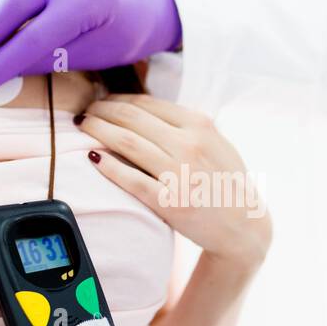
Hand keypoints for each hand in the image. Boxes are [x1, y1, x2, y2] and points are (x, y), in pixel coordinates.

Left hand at [78, 94, 270, 269]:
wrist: (243, 226)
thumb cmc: (226, 183)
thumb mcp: (217, 143)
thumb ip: (188, 126)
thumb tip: (150, 110)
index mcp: (200, 125)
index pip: (147, 103)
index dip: (118, 100)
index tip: (102, 102)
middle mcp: (189, 144)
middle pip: (132, 118)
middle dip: (102, 111)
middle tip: (85, 112)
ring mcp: (179, 173)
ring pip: (126, 142)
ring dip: (98, 130)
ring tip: (83, 127)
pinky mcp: (170, 201)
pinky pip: (131, 179)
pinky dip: (108, 165)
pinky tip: (93, 157)